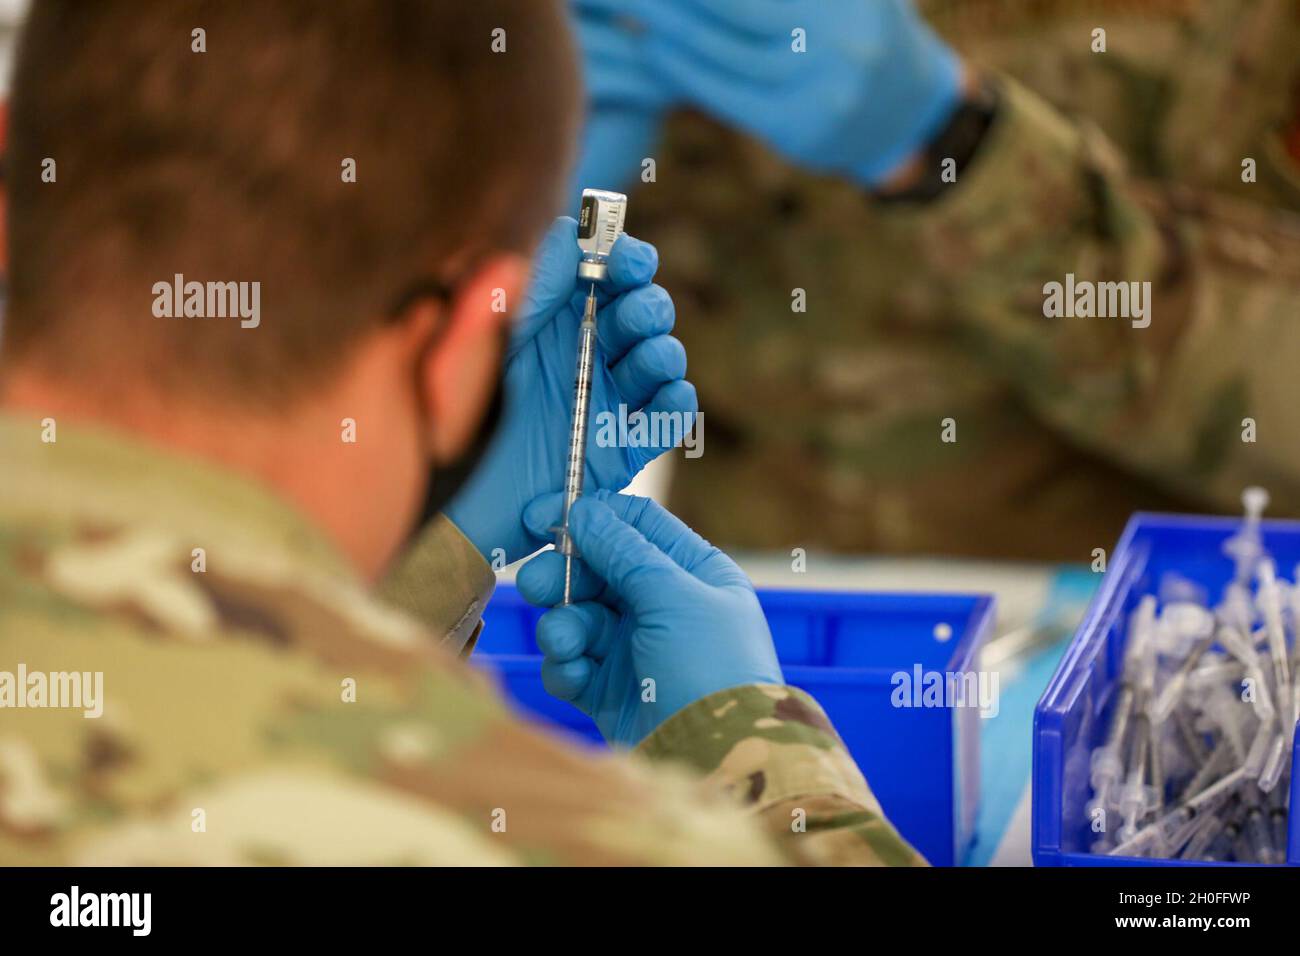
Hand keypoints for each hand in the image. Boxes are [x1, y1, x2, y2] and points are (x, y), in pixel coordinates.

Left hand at [445, 218, 695, 565]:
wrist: (466, 488)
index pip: (614, 276)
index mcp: (565, 318)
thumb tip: (575, 231)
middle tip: (629, 315)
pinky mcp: (626, 445)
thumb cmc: (473, 406)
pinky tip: (666, 394)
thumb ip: (537, 282)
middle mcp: (594, 352)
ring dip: (661, 351)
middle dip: (646, 308)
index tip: (628, 261)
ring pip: (662, 360)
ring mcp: (613, 398)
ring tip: (643, 358)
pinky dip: (676, 402)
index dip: (629, 261)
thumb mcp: (499, 332)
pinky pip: (669, 417)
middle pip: (645, 313)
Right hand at [517, 490, 782, 745]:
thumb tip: (585, 511)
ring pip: (579, 617)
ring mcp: (637, 650)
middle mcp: (665, 607)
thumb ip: (626, 552)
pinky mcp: (612, 692)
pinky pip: (573, 664)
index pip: (637, 525)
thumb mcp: (673, 597)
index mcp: (694, 574)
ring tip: (564, 643)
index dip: (591, 516)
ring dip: (563, 626)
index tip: (541, 515)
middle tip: (536, 585)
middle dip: (565, 576)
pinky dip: (568, 667)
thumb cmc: (712, 669)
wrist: (718, 759)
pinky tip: (577, 677)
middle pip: (599, 571)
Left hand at [580, 0, 961, 186]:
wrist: (909, 114)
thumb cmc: (863, 30)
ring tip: (630, 6)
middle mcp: (835, 44)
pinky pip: (724, 96)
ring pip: (720, 54)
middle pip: (731, 10)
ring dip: (666, 28)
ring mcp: (815, 93)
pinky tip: (655, 50)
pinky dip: (684, 72)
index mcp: (843, 3)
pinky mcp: (794, 132)